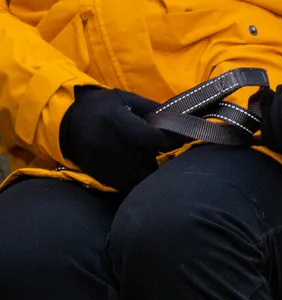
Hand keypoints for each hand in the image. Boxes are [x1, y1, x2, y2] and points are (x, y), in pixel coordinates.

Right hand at [58, 86, 185, 191]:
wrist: (66, 121)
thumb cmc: (102, 107)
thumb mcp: (126, 99)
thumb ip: (153, 110)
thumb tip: (183, 120)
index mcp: (116, 122)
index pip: (154, 139)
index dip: (172, 140)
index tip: (183, 137)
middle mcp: (110, 147)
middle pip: (152, 163)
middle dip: (166, 159)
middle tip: (171, 152)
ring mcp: (106, 166)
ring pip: (144, 179)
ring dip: (154, 171)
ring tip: (155, 160)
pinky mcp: (104, 179)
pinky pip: (131, 186)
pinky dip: (141, 179)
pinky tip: (141, 168)